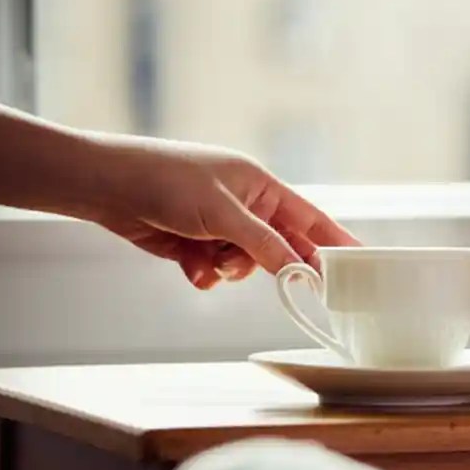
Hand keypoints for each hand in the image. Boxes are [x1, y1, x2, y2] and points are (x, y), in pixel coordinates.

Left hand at [87, 134, 358, 288]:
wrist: (107, 186)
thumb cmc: (167, 181)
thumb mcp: (224, 213)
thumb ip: (265, 244)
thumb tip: (298, 269)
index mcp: (262, 186)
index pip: (311, 217)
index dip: (337, 241)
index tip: (362, 262)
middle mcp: (246, 206)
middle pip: (280, 247)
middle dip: (276, 265)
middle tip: (294, 288)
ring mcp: (220, 226)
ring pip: (247, 265)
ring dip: (230, 269)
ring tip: (208, 259)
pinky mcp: (195, 244)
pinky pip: (215, 270)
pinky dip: (204, 272)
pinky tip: (187, 265)